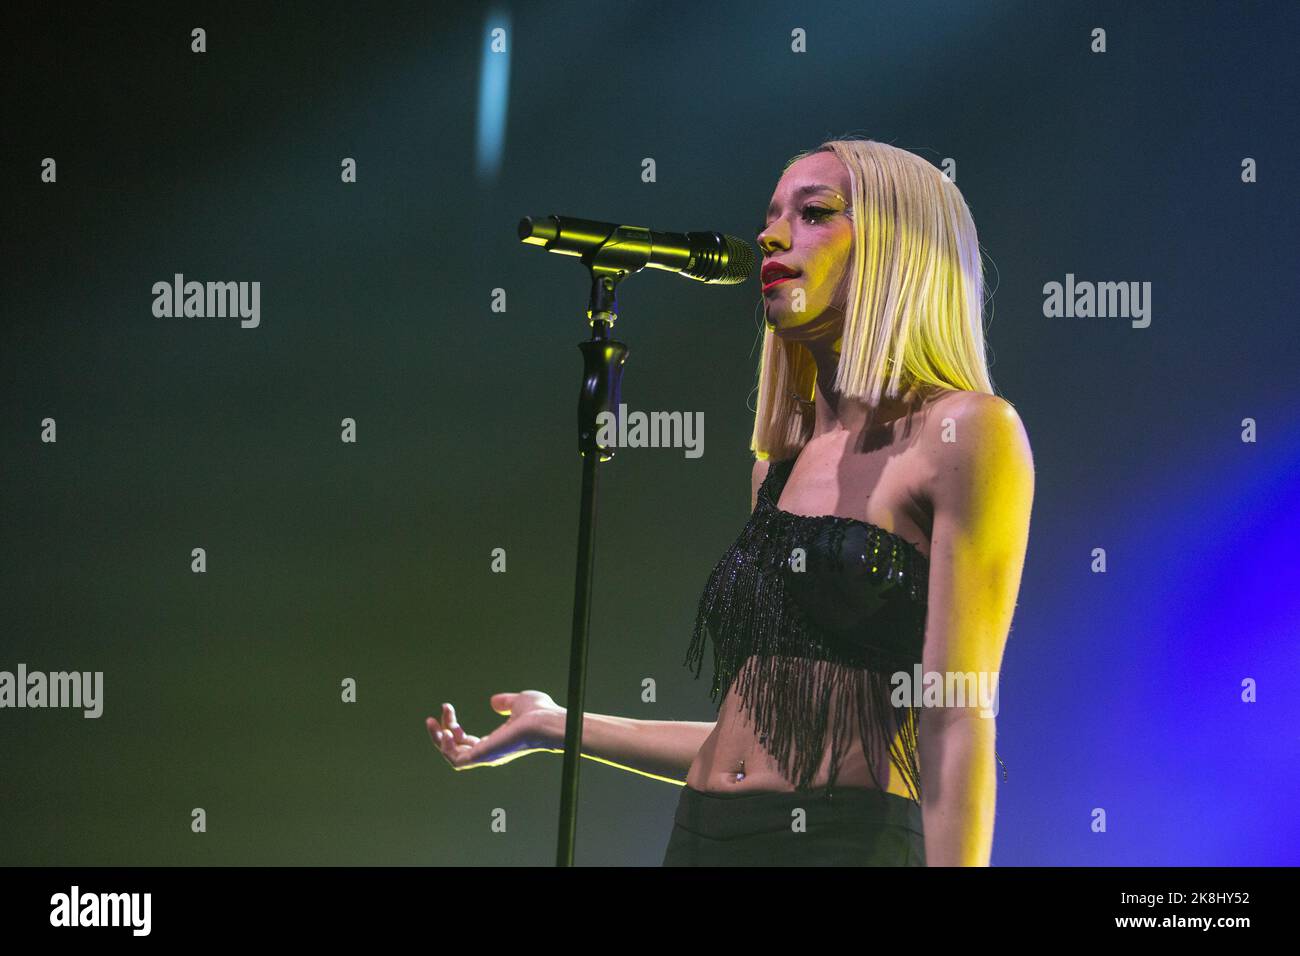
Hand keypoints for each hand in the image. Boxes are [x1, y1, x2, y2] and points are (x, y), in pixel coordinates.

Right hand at [426, 690, 564, 770]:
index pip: (466, 742)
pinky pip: (457, 760)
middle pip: (456, 750)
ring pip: (453, 756)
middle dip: (442, 732)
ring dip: (439, 740)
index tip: (447, 707)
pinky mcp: (485, 756)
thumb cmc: (540, 713)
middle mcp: (489, 753)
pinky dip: (446, 748)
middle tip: (442, 710)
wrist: (548, 720)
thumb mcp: (518, 703)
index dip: (453, 727)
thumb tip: (493, 701)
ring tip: (433, 722)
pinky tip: (443, 731)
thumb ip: (505, 703)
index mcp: (495, 743)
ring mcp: (487, 756)